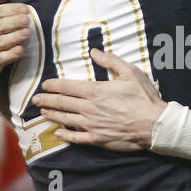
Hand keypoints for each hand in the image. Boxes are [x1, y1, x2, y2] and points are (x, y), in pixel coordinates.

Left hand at [32, 49, 165, 150]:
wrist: (154, 125)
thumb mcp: (130, 72)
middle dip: (46, 100)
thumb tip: (94, 52)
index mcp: (95, 91)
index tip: (44, 85)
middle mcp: (89, 108)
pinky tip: (58, 133)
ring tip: (42, 112)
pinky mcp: (97, 139)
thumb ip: (110, 61)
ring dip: (52, 115)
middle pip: (62, 103)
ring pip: (65, 119)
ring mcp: (92, 125)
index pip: (67, 87)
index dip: (53, 85)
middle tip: (35, 99)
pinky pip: (77, 138)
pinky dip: (65, 135)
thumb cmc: (144, 98)